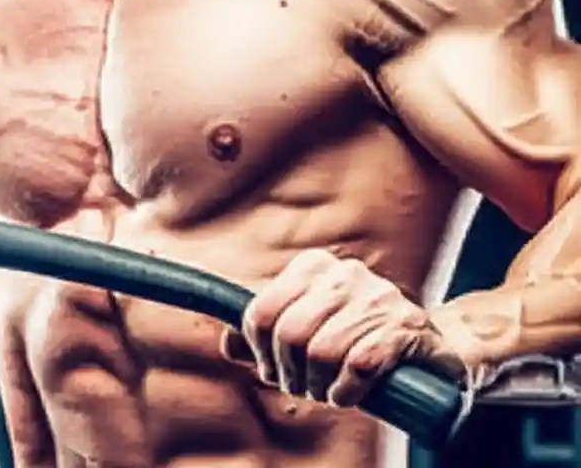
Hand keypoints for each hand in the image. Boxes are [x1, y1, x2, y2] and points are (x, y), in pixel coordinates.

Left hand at [221, 249, 464, 406]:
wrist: (432, 349)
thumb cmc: (358, 339)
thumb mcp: (309, 329)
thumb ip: (266, 334)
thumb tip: (227, 344)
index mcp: (314, 267)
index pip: (260, 312)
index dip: (259, 352)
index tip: (271, 369)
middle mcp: (345, 274)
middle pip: (288, 334)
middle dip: (288, 373)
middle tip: (302, 386)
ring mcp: (379, 298)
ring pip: (321, 352)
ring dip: (317, 386)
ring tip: (325, 391)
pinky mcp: (406, 328)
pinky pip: (358, 366)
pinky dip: (346, 391)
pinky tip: (347, 394)